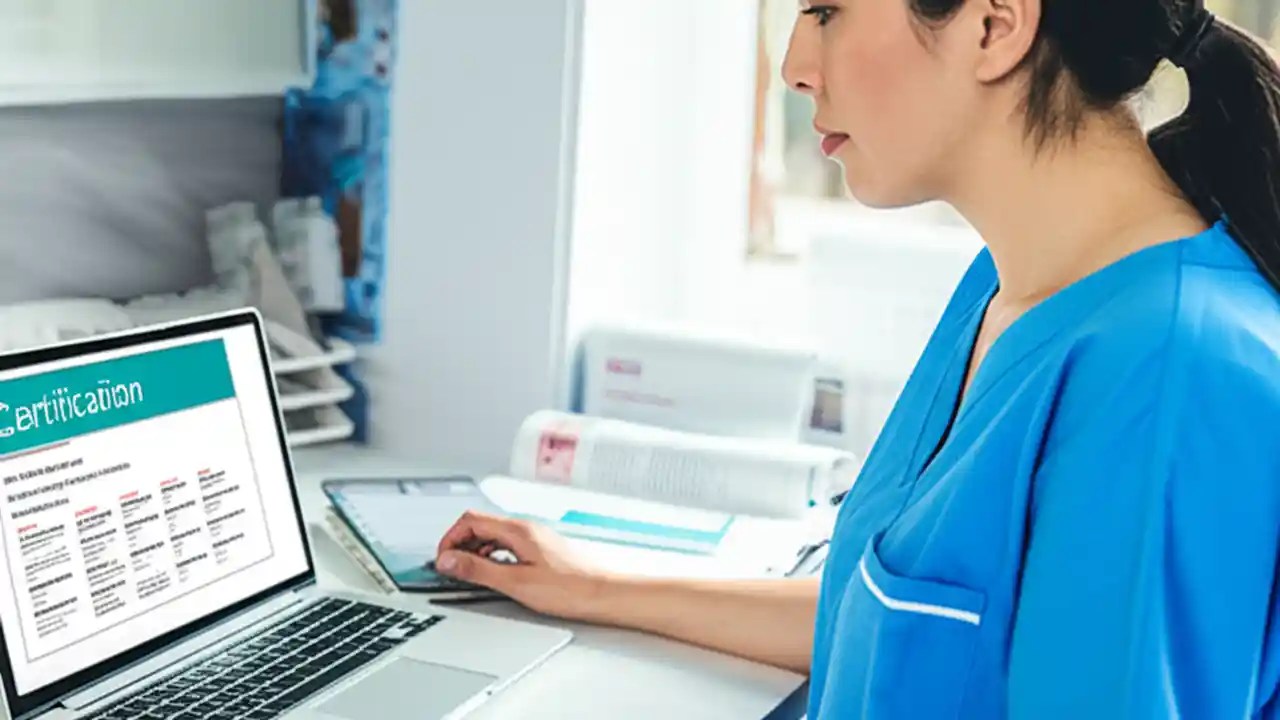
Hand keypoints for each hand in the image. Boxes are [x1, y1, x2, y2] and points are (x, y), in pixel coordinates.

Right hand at [435, 510, 607, 620]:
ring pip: (492, 535)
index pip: (470, 520)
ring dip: (474, 551)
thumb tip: (449, 560)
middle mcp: (525, 529)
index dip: (450, 539)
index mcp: (517, 530)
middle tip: (450, 568)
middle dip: (459, 544)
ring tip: (467, 573)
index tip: (442, 560)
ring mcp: (533, 538)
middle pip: (479, 525)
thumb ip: (478, 569)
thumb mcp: (515, 582)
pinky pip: (505, 545)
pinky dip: (490, 556)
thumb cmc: (569, 588)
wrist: (602, 593)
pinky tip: (492, 573)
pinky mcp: (539, 549)